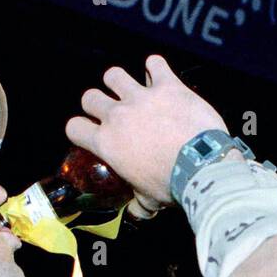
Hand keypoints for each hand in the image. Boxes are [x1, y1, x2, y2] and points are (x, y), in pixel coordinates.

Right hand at [66, 55, 231, 206]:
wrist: (201, 166)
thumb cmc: (172, 185)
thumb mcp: (149, 199)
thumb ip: (138, 204)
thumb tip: (138, 213)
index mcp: (107, 143)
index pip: (74, 127)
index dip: (80, 129)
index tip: (90, 132)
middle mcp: (118, 115)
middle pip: (90, 96)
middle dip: (97, 103)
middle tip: (112, 113)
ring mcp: (142, 97)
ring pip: (114, 75)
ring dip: (119, 82)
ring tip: (130, 90)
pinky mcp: (167, 85)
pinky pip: (154, 64)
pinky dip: (155, 68)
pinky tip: (159, 76)